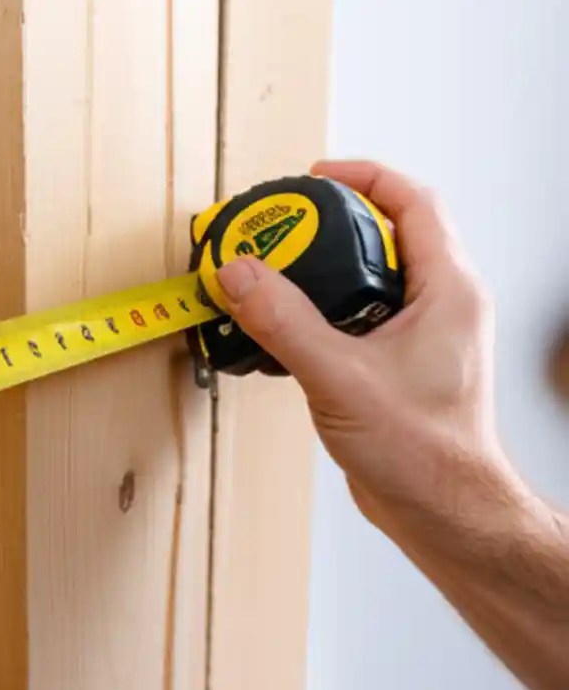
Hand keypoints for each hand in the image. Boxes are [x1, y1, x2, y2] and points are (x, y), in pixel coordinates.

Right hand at [214, 160, 546, 547]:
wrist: (444, 512)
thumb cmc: (422, 453)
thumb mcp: (340, 377)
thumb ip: (284, 321)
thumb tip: (240, 273)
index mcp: (449, 290)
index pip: (413, 202)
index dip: (364, 177)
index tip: (314, 177)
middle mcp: (443, 304)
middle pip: (390, 232)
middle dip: (332, 222)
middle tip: (283, 226)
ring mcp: (425, 334)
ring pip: (374, 276)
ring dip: (325, 268)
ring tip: (277, 273)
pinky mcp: (402, 363)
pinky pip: (362, 314)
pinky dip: (324, 308)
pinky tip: (288, 327)